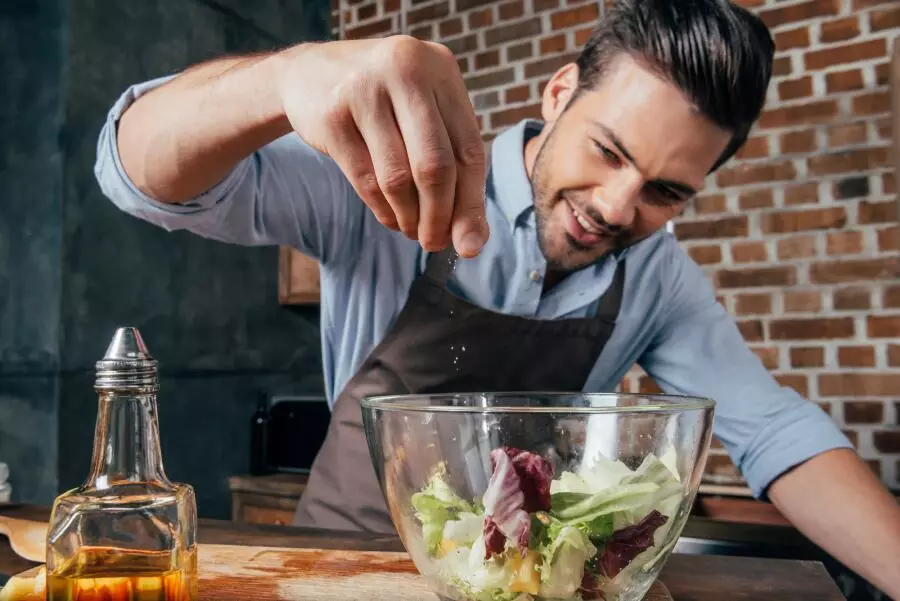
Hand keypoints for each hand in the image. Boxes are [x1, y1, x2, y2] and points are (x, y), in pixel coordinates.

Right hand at [276, 36, 488, 257]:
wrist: (309, 72)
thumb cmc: (384, 103)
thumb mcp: (422, 115)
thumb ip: (452, 165)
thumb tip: (471, 240)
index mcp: (439, 68)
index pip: (469, 148)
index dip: (471, 203)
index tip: (470, 244)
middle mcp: (406, 70)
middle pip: (435, 165)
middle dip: (439, 216)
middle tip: (435, 243)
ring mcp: (365, 90)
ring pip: (398, 178)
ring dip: (408, 216)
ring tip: (411, 229)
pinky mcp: (333, 115)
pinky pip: (366, 179)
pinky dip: (382, 209)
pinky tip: (390, 217)